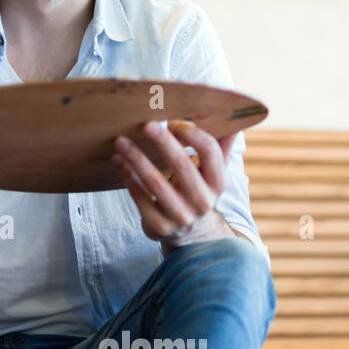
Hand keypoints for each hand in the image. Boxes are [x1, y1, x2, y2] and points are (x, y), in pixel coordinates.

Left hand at [110, 119, 236, 251]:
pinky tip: (117, 160)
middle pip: (182, 165)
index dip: (192, 134)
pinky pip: (139, 197)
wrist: (190, 234)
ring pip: (156, 182)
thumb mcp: (213, 174)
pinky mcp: (158, 225)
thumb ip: (220, 146)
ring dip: (137, 159)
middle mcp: (202, 200)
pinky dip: (127, 176)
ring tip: (121, 141)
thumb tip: (230, 115)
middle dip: (163, 142)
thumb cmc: (198, 191)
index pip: (209, 152)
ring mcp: (180, 215)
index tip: (172, 122)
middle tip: (146, 125)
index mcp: (218, 182)